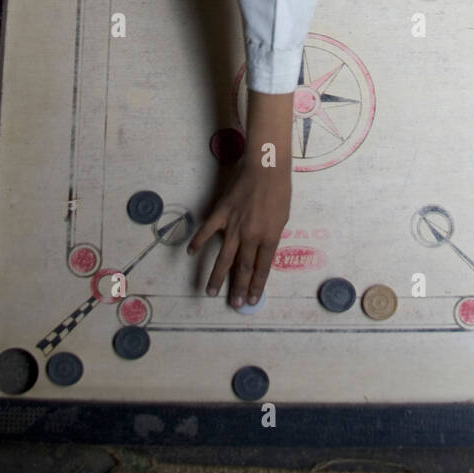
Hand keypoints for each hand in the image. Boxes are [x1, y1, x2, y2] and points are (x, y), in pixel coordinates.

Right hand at [187, 89, 293, 306]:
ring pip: (224, 257)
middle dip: (239, 288)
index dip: (257, 286)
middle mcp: (251, 237)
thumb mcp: (282, 219)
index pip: (262, 268)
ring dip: (217, 277)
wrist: (266, 168)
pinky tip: (191, 253)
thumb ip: (270, 237)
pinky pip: (207, 231)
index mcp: (269, 238)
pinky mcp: (221, 214)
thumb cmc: (279, 191)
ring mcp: (234, 226)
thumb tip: (261, 250)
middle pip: (243, 268)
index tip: (252, 300)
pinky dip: (198, 242)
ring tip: (210, 292)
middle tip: (235, 304)